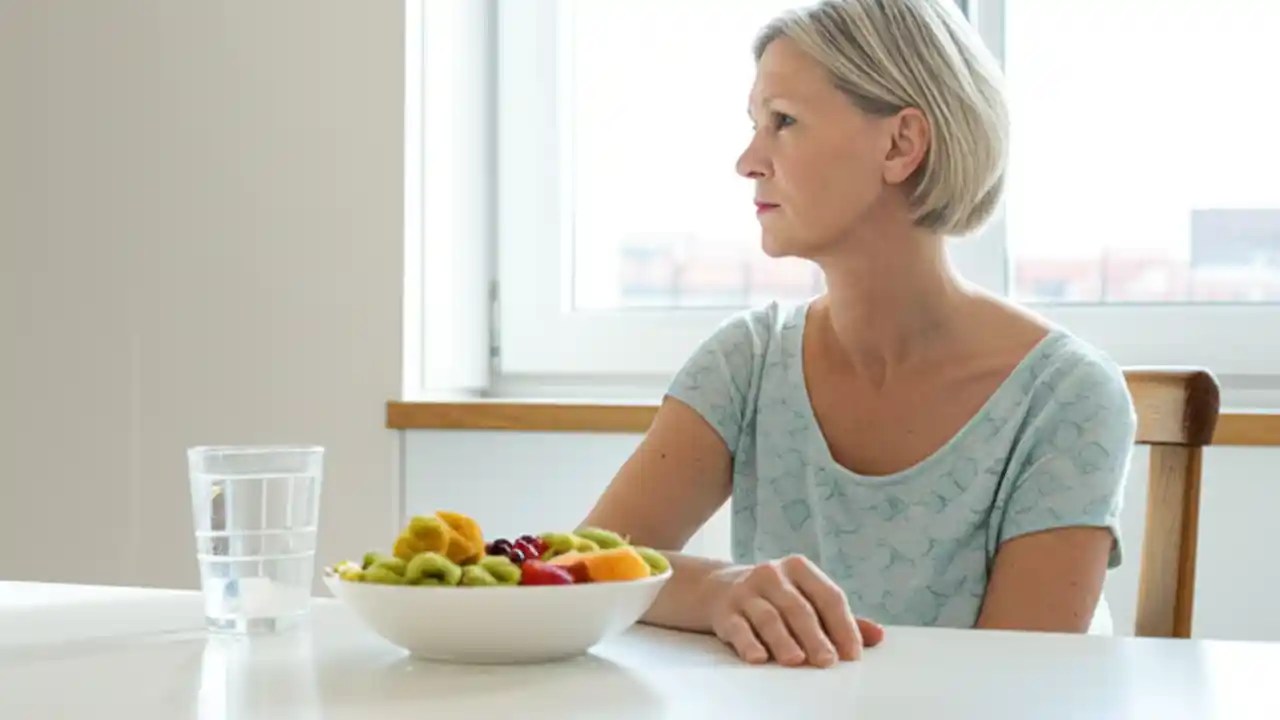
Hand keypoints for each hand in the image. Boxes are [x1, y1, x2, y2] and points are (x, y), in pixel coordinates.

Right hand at [705, 554, 884, 666]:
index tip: (852, 654)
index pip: (828, 595)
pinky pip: (738, 627)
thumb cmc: (774, 598)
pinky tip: (759, 657)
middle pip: (799, 608)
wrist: (718, 588)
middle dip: (815, 636)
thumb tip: (878, 636)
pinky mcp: (725, 610)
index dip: (843, 626)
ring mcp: (746, 590)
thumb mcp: (805, 598)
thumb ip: (839, 618)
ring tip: (796, 661)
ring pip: (769, 617)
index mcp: (799, 568)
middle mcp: (772, 574)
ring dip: (784, 641)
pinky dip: (749, 643)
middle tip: (827, 661)